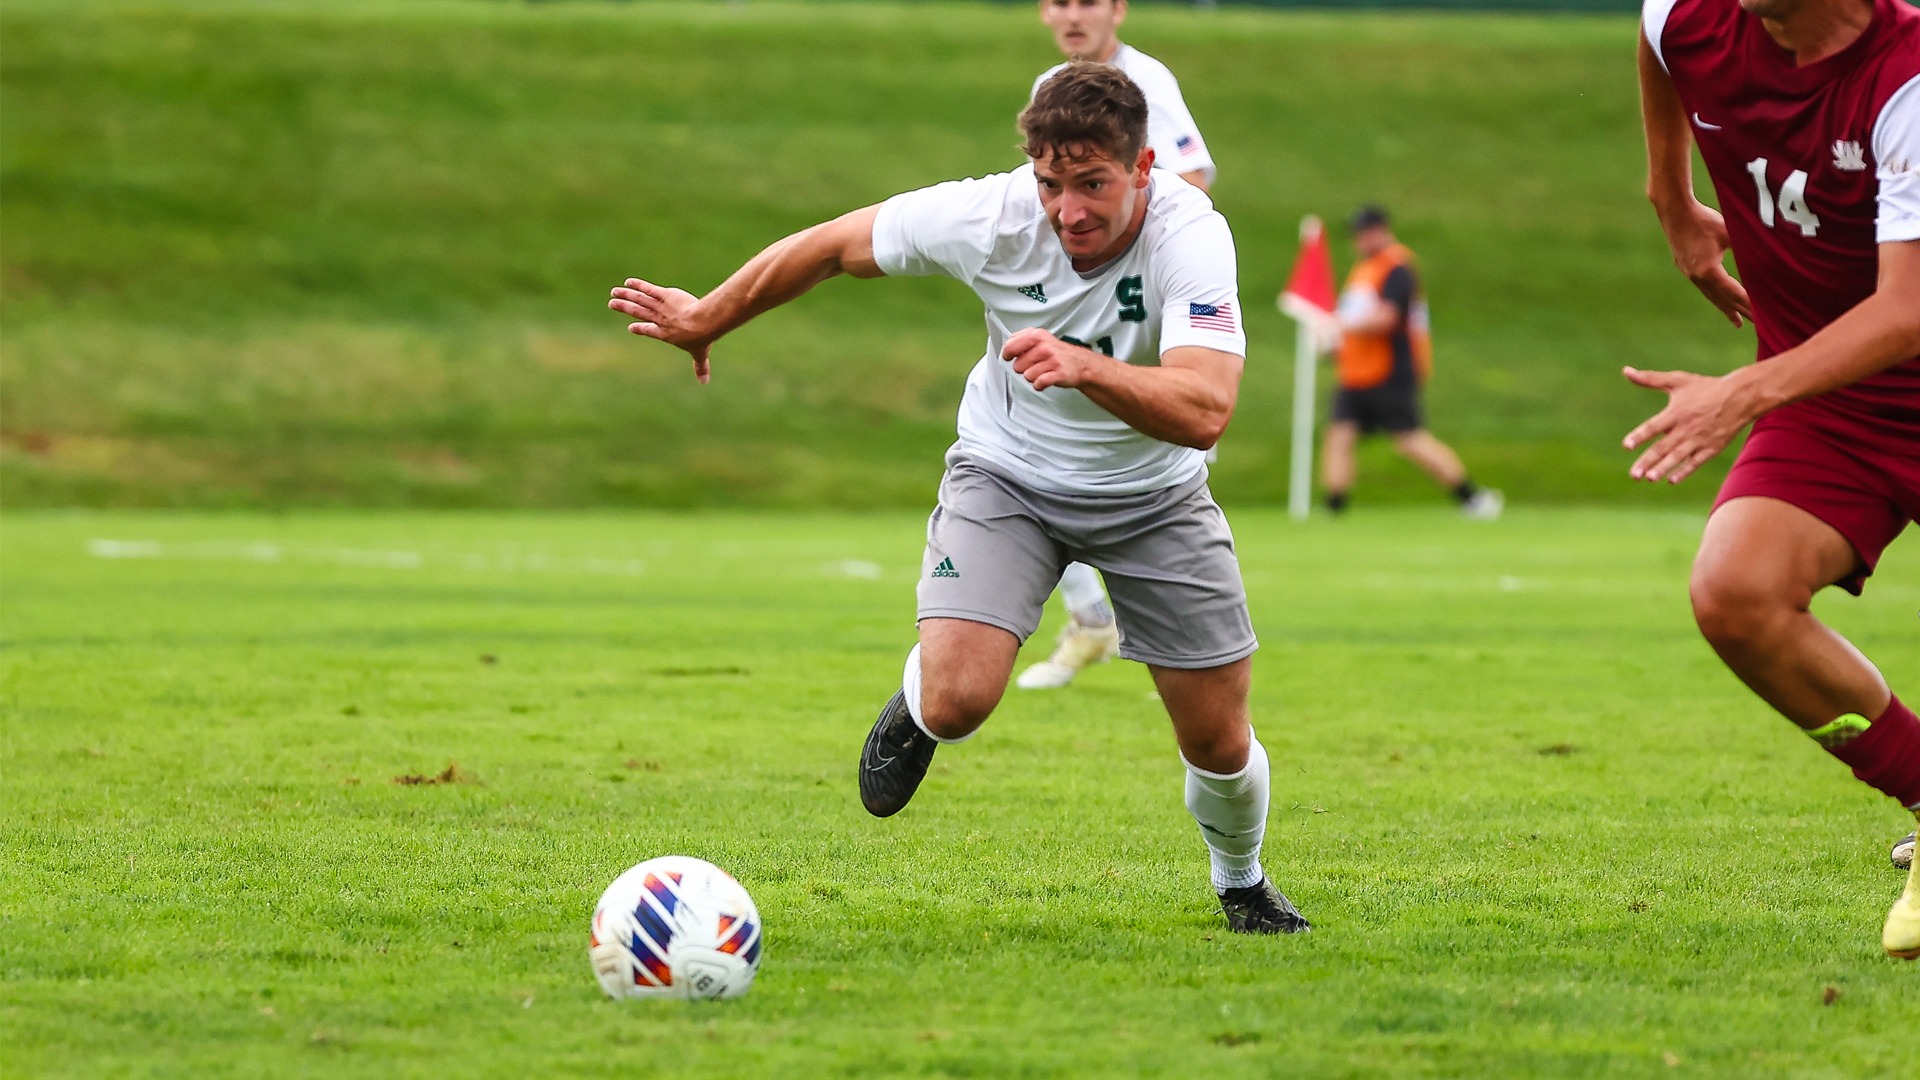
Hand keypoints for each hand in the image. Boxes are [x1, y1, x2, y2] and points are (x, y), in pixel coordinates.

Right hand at [608, 278, 714, 383]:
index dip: (639, 329)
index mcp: (664, 334)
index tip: (631, 327)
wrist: (701, 323)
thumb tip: (705, 382)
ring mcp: (661, 307)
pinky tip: (629, 282)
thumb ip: (700, 366)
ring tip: (614, 291)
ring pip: (640, 300)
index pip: (648, 330)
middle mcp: (659, 320)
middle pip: (638, 312)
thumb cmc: (700, 338)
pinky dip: (638, 285)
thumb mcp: (700, 353)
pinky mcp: (665, 296)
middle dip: (624, 308)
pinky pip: (649, 289)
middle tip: (612, 304)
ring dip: (626, 295)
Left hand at [1002, 328, 1104, 390]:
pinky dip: (1039, 385)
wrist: (1081, 363)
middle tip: (1033, 366)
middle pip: (1018, 365)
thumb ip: (1023, 341)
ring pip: (1027, 376)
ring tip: (1042, 372)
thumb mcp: (1041, 339)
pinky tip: (1045, 380)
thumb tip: (1006, 350)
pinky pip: (1038, 383)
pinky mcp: (1058, 373)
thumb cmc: (1057, 353)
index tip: (1009, 357)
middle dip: (1023, 368)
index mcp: (1037, 335)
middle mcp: (1044, 346)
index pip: (1011, 344)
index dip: (1007, 354)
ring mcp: (1052, 360)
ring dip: (1033, 377)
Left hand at [1621, 366, 1755, 482]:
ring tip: (1649, 478)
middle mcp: (1686, 428)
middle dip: (1647, 461)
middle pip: (1663, 447)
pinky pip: (1696, 462)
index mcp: (1676, 412)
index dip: (1640, 436)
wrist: (1741, 397)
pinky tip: (1671, 480)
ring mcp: (1700, 440)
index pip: (1653, 426)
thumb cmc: (1706, 388)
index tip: (1626, 445)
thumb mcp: (1678, 380)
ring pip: (1678, 457)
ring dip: (1663, 468)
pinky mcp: (1712, 448)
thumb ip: (1650, 379)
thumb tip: (1626, 371)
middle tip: (1633, 475)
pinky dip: (1684, 471)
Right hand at [1658, 200, 1753, 327]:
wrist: (1674, 212)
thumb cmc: (1704, 219)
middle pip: (1723, 300)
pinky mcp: (1685, 268)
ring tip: (1736, 322)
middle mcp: (1698, 277)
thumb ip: (1746, 246)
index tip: (1762, 316)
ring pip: (1712, 297)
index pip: (1734, 292)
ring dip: (1726, 309)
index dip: (1749, 304)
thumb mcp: (1730, 232)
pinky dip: (1715, 297)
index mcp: (1709, 271)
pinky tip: (1720, 299)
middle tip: (1757, 325)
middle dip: (1741, 313)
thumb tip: (1768, 256)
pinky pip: (1704, 289)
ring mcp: (1690, 274)